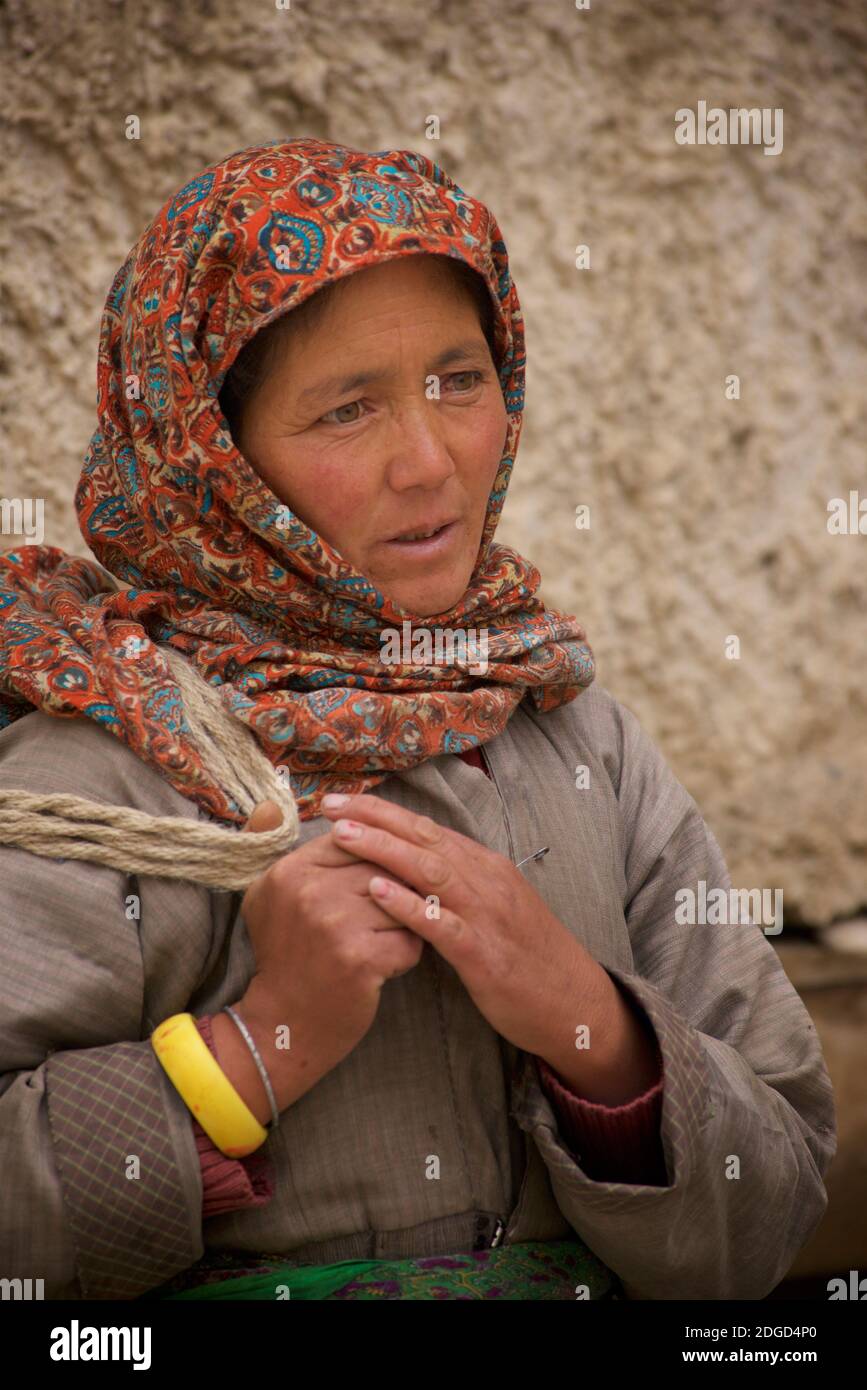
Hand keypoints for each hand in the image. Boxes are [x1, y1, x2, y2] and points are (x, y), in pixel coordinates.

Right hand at [224, 799, 424, 1112]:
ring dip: (404, 923)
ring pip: (403, 901)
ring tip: (383, 940)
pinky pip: (411, 939)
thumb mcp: (266, 896)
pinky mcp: (359, 957)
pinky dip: (407, 954)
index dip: (374, 861)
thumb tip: (269, 801)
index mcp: (288, 870)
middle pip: (383, 867)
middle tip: (386, 917)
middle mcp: (308, 891)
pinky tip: (385, 965)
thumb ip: (273, 847)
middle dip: (396, 892)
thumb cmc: (285, 957)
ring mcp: (334, 923)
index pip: (355, 839)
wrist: (282, 1026)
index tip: (372, 886)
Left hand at [319, 794, 590, 1060]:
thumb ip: (459, 883)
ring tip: (343, 835)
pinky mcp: (484, 954)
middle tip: (330, 805)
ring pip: (430, 870)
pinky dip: (408, 904)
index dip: (384, 811)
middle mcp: (486, 880)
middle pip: (424, 838)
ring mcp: (487, 915)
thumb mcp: (496, 906)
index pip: (428, 828)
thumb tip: (414, 864)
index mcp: (486, 867)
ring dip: (383, 849)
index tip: (344, 800)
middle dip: (375, 818)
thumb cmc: (528, 957)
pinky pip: (441, 924)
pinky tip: (376, 892)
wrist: (575, 1003)